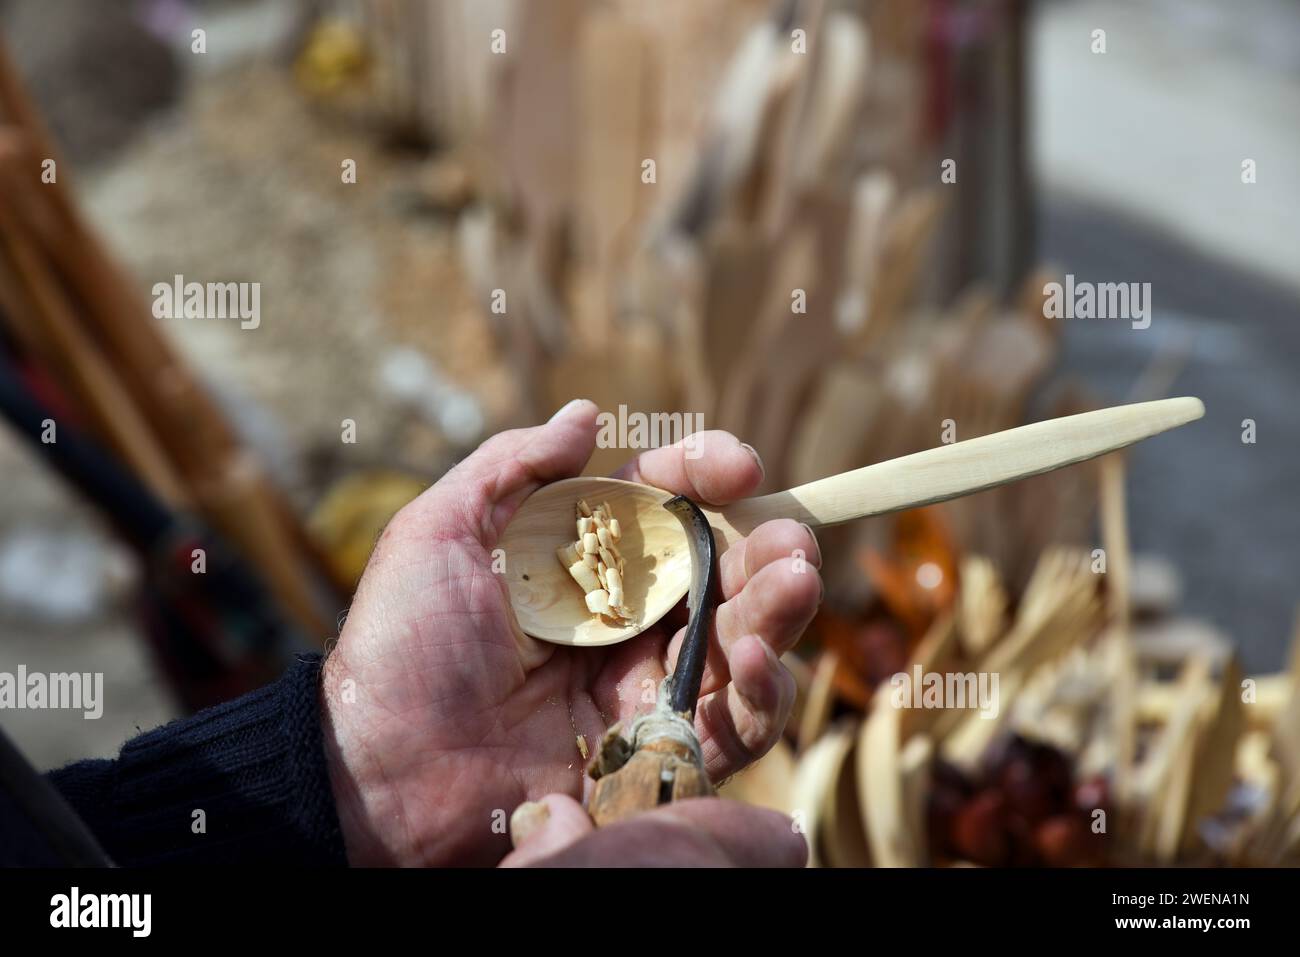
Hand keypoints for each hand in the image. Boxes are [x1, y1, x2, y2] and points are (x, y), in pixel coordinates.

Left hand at [320, 400, 821, 864]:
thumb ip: (511, 467)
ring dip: (781, 608)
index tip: (739, 466)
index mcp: (580, 561)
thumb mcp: (439, 533)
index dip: (706, 475)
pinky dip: (763, 690)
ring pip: (745, 640)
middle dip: (769, 546)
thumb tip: (587, 414)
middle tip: (791, 541)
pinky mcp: (655, 751)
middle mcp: (623, 619)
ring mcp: (643, 686)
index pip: (664, 505)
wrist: (383, 769)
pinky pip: (734, 722)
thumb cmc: (400, 646)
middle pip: (722, 573)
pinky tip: (754, 658)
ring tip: (792, 584)